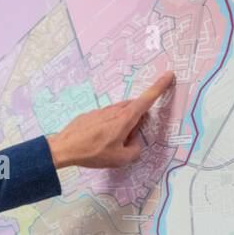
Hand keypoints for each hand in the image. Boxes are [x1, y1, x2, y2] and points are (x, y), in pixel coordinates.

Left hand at [47, 71, 175, 168]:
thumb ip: (135, 150)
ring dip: (121, 126)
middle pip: (134, 109)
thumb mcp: (120, 159)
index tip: (169, 75)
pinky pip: (106, 118)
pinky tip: (97, 142)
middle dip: (136, 122)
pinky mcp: (91, 114)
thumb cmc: (93, 153)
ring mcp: (102, 110)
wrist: (64, 148)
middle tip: (127, 140)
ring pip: (120, 114)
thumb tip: (135, 143)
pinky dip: (108, 128)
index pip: (147, 98)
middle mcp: (115, 110)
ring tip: (109, 144)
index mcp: (125, 118)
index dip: (160, 86)